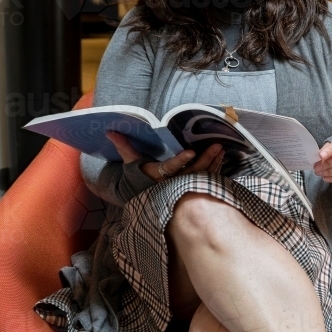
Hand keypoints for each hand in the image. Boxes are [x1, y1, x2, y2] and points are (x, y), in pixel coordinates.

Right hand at [105, 131, 224, 181]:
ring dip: (213, 162)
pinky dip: (215, 168)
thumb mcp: (132, 164)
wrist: (150, 200)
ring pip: (202, 175)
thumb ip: (124, 147)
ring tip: (221, 149)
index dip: (180, 160)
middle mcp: (174, 182)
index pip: (171, 168)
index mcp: (160, 176)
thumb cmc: (141, 179)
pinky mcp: (194, 187)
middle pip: (192, 171)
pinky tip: (221, 158)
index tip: (191, 152)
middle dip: (206, 159)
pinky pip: (207, 178)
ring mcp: (185, 186)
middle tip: (217, 146)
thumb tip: (110, 131)